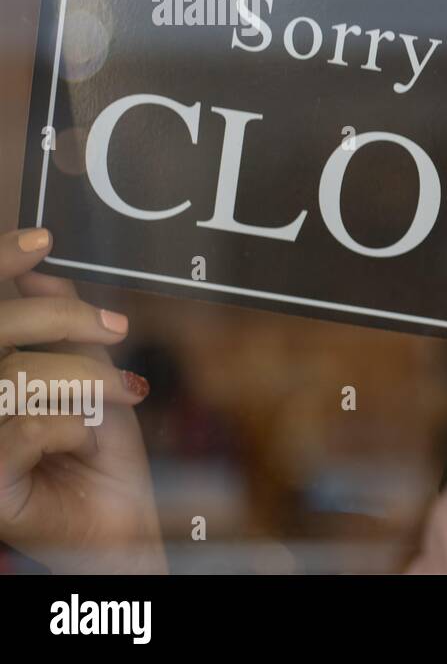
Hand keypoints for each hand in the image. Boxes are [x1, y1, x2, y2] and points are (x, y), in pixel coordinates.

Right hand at [0, 228, 164, 572]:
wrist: (117, 522)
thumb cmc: (98, 451)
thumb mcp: (87, 377)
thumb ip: (62, 330)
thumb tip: (42, 275)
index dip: (0, 265)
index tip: (42, 241)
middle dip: (63, 322)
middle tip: (114, 330)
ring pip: (12, 379)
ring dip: (80, 381)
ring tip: (118, 396)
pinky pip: (21, 431)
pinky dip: (67, 426)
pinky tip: (85, 439)